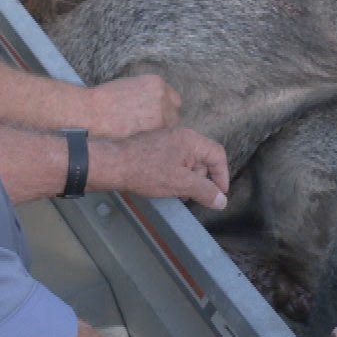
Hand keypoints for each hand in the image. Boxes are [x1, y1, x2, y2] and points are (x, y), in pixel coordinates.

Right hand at [82, 75, 180, 137]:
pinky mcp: (156, 124)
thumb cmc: (106, 99)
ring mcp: (161, 109)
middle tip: (154, 126)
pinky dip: (156, 137)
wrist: (94, 110)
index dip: (166, 107)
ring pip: (170, 124)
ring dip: (161, 130)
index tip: (159, 115)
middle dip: (167, 118)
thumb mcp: (131, 86)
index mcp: (156, 82)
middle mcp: (162, 93)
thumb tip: (153, 102)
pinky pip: (162, 134)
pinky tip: (143, 138)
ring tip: (146, 134)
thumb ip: (147, 93)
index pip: (173, 97)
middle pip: (175, 111)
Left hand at [90, 128, 229, 209]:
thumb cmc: (147, 172)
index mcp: (191, 140)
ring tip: (178, 194)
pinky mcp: (157, 147)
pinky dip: (177, 174)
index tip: (220, 195)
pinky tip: (166, 186)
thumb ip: (204, 191)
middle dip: (202, 180)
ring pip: (188, 161)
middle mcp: (181, 136)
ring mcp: (168, 140)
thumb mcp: (180, 183)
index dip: (222, 176)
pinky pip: (175, 160)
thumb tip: (222, 200)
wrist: (114, 165)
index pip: (218, 155)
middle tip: (194, 197)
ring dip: (189, 179)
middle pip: (203, 158)